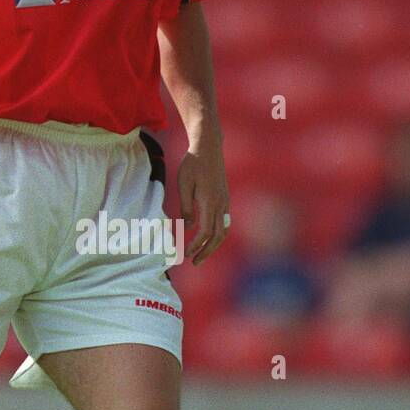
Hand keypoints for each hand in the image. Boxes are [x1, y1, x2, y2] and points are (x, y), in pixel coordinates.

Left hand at [178, 139, 229, 265]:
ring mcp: (225, 201)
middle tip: (194, 262)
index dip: (196, 245)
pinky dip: (216, 234)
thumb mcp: (183, 184)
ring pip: (224, 230)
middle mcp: (221, 204)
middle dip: (206, 251)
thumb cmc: (192, 164)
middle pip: (218, 236)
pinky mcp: (225, 199)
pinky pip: (224, 222)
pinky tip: (206, 237)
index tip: (186, 253)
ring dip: (213, 245)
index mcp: (210, 202)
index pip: (205, 232)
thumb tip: (188, 226)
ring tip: (201, 254)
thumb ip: (186, 207)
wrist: (208, 148)